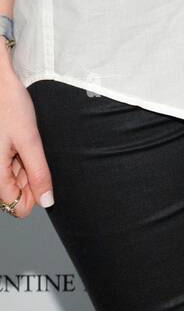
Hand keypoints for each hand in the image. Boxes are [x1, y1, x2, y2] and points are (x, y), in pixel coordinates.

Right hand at [0, 64, 52, 218]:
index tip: (43, 174)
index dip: (35, 194)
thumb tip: (47, 201)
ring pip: (15, 177)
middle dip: (30, 176)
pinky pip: (10, 164)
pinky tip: (21, 139)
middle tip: (33, 150)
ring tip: (25, 141)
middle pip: (16, 191)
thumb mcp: (29, 140)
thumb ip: (38, 172)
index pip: (16, 205)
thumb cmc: (9, 105)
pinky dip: (21, 156)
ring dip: (26, 164)